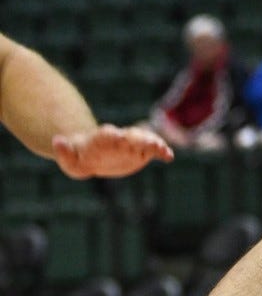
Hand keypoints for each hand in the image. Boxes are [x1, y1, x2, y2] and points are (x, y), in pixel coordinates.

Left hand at [53, 124, 173, 179]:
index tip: (118, 136)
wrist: (92, 155)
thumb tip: (57, 141)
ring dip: (154, 143)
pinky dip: (161, 151)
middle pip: (130, 135)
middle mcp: (119, 139)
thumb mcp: (68, 159)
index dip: (112, 135)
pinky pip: (153, 150)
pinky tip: (169, 157)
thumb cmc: (79, 158)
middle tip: (150, 142)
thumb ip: (64, 151)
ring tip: (163, 150)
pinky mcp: (140, 151)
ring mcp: (131, 144)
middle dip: (139, 138)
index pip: (106, 135)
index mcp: (101, 139)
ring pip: (144, 139)